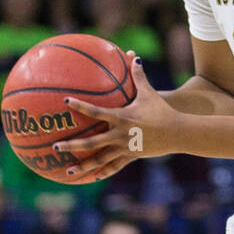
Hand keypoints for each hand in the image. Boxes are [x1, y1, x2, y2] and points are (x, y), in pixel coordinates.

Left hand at [59, 54, 181, 180]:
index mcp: (121, 118)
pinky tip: (93, 177)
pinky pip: (114, 166)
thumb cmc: (162, 111)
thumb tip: (134, 57)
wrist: (177, 133)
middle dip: (73, 145)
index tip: (66, 101)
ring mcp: (124, 148)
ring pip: (100, 159)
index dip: (80, 106)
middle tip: (56, 146)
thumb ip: (138, 76)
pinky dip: (103, 171)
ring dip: (83, 165)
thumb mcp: (149, 93)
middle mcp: (120, 135)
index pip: (96, 111)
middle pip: (92, 142)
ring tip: (67, 171)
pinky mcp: (131, 156)